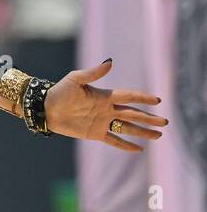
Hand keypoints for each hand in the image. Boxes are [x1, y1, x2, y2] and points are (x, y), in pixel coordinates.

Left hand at [42, 59, 167, 150]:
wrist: (45, 108)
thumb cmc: (59, 91)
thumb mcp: (75, 79)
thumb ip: (93, 73)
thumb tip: (110, 61)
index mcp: (104, 96)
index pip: (128, 97)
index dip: (143, 98)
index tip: (157, 100)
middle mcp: (106, 109)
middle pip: (133, 114)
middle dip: (149, 118)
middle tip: (165, 122)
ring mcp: (102, 122)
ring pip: (127, 128)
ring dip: (143, 132)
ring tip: (159, 135)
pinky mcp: (94, 133)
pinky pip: (114, 140)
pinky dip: (126, 145)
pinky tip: (139, 149)